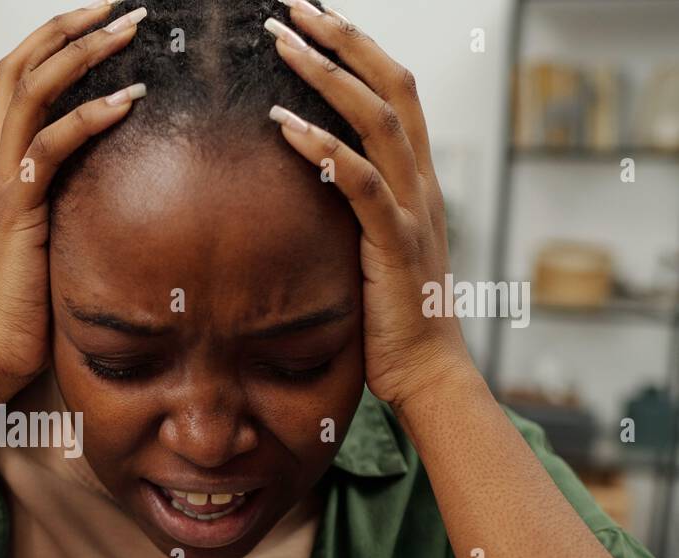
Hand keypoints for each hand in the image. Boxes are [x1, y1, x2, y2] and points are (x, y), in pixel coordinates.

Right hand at [0, 2, 148, 395]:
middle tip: (121, 7)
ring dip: (83, 53)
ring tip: (130, 32)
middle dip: (68, 27)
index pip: (18, 79)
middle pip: (17, 66)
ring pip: (31, 90)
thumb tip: (124, 185)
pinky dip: (89, 116)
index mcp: (2, 166)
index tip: (104, 21)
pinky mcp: (16, 209)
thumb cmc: (30, 305)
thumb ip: (74, 202)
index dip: (55, 41)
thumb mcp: (56, 238)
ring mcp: (1, 183)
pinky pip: (50, 146)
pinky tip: (128, 102)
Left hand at [266, 5, 475, 412]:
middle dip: (342, 39)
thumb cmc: (390, 315)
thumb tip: (308, 180)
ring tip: (280, 46)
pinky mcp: (395, 243)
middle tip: (292, 9)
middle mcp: (422, 181)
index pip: (394, 89)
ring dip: (325, 76)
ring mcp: (413, 209)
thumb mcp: (373, 245)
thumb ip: (354, 206)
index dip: (358, 47)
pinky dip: (321, 149)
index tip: (313, 18)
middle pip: (391, 84)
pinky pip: (360, 183)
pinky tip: (281, 125)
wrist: (425, 372)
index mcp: (417, 177)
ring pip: (376, 120)